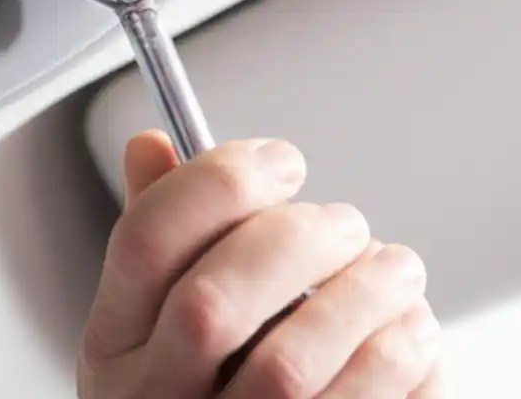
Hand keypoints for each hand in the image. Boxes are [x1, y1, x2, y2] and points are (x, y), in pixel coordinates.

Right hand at [77, 132, 444, 397]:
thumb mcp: (149, 322)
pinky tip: (407, 331)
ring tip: (393, 269)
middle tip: (343, 223)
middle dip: (295, 240)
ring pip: (291, 362)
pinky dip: (399, 355)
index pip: (144, 241)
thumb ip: (159, 233)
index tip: (278, 160)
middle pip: (211, 302)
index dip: (216, 182)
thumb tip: (152, 146)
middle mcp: (154, 398)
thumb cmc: (195, 392)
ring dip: (363, 294)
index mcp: (114, 343)